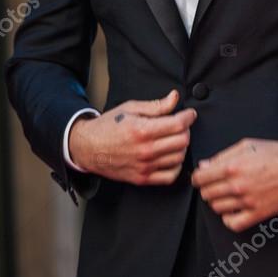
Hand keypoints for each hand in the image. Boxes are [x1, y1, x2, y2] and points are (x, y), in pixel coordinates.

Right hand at [68, 89, 196, 185]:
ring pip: (179, 157)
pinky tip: (171, 156)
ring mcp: (145, 166)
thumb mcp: (130, 108)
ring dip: (181, 146)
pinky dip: (176, 166)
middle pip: (182, 141)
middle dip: (186, 130)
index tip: (189, 114)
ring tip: (174, 138)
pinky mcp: (143, 178)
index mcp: (142, 130)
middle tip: (181, 124)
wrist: (88, 147)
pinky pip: (170, 176)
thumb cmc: (108, 126)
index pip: (178, 124)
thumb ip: (156, 105)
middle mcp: (145, 150)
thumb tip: (174, 98)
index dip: (188, 117)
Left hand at [191, 138, 277, 231]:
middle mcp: (237, 185)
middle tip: (214, 185)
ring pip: (217, 208)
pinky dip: (228, 218)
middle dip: (207, 188)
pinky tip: (232, 210)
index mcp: (232, 166)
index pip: (200, 178)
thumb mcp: (247, 146)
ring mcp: (247, 201)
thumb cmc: (275, 154)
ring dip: (217, 201)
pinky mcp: (258, 213)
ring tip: (225, 195)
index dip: (197, 178)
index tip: (200, 178)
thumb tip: (204, 166)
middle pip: (207, 194)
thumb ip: (222, 156)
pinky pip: (233, 223)